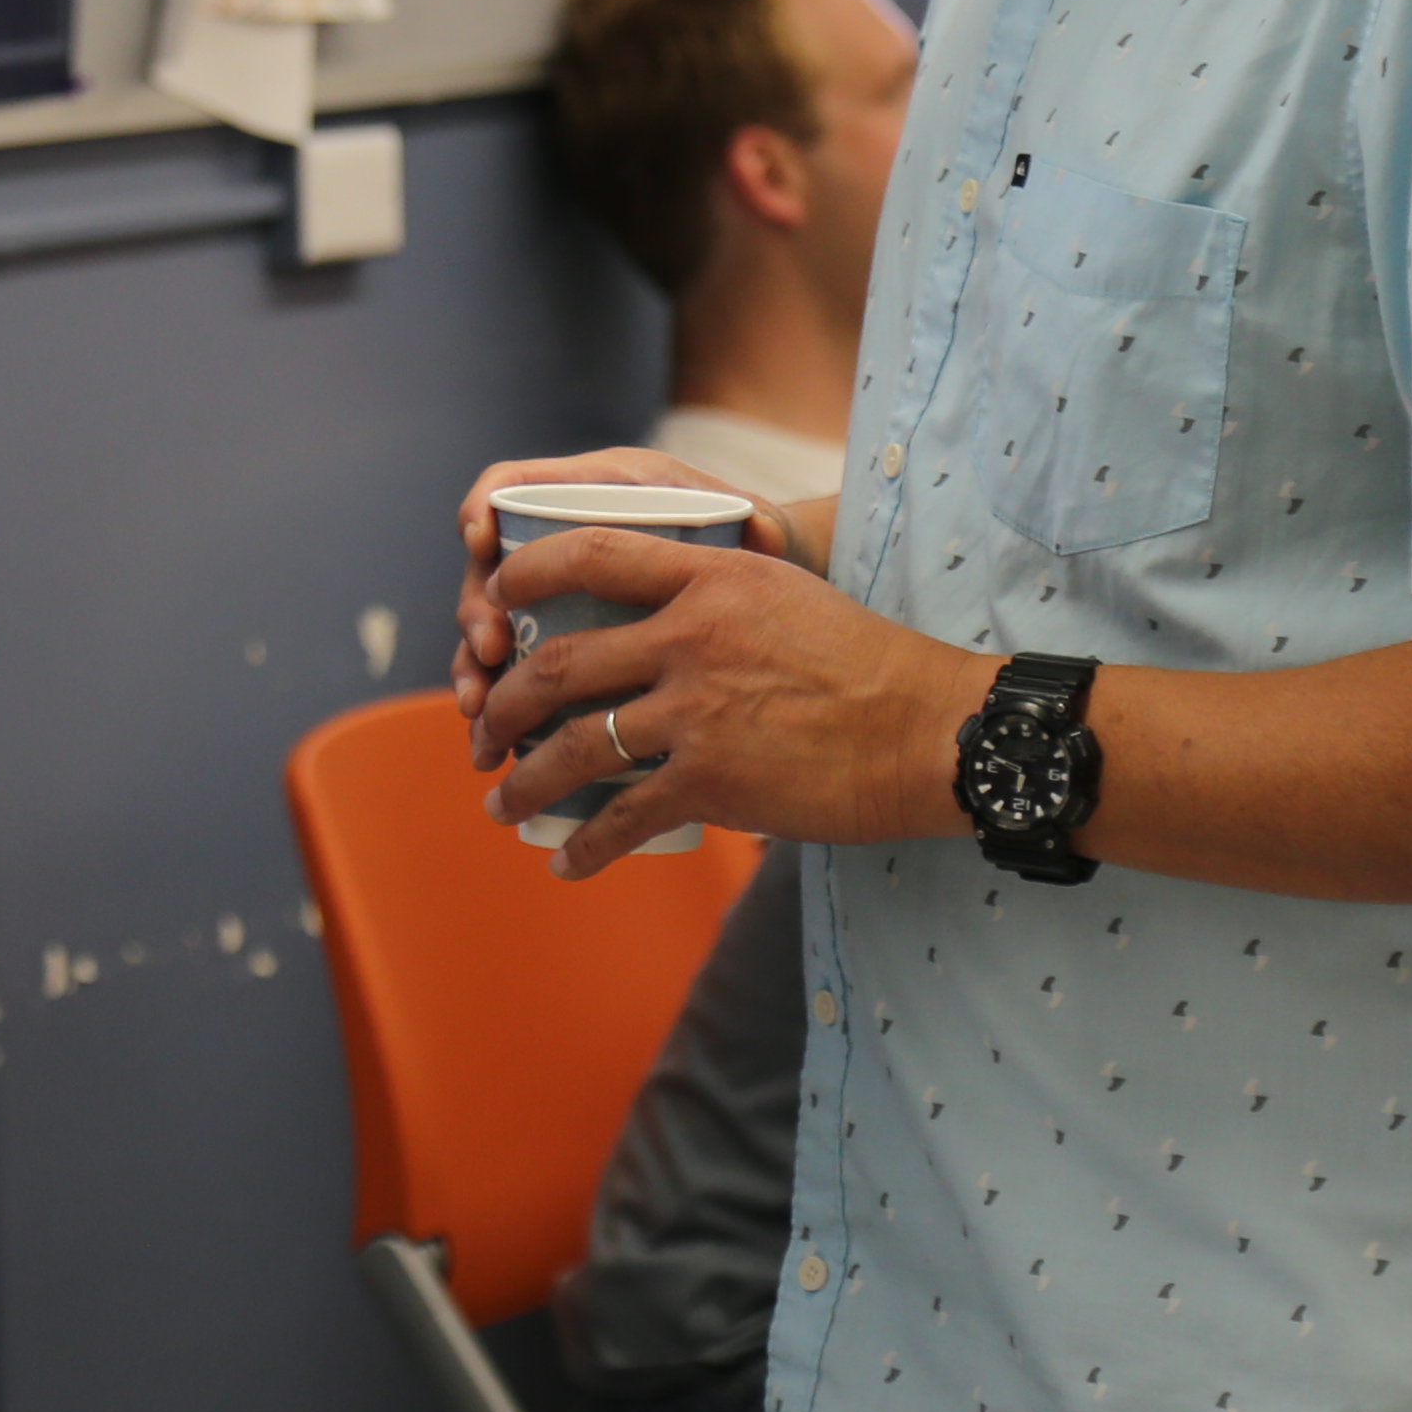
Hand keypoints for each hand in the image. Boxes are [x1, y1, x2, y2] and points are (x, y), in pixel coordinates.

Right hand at [447, 447, 815, 711]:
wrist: (760, 588)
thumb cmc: (747, 547)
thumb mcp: (752, 530)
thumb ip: (760, 527)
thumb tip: (765, 535)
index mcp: (593, 496)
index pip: (517, 484)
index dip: (484, 506)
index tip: (481, 542)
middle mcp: (559, 545)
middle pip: (489, 568)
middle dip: (476, 611)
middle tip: (489, 650)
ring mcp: (552, 600)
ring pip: (489, 628)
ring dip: (474, 670)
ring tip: (480, 714)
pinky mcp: (556, 649)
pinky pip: (511, 675)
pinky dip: (498, 708)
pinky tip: (496, 746)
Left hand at [465, 528, 967, 872]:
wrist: (927, 731)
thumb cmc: (867, 665)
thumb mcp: (787, 595)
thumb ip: (716, 599)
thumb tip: (655, 627)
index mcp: (713, 576)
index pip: (595, 551)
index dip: (530, 572)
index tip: (498, 594)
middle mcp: (692, 636)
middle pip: (561, 661)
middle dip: (505, 701)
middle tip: (484, 726)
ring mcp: (696, 710)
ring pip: (573, 745)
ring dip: (526, 780)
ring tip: (502, 800)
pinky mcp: (711, 779)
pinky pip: (621, 815)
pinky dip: (584, 843)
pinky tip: (566, 859)